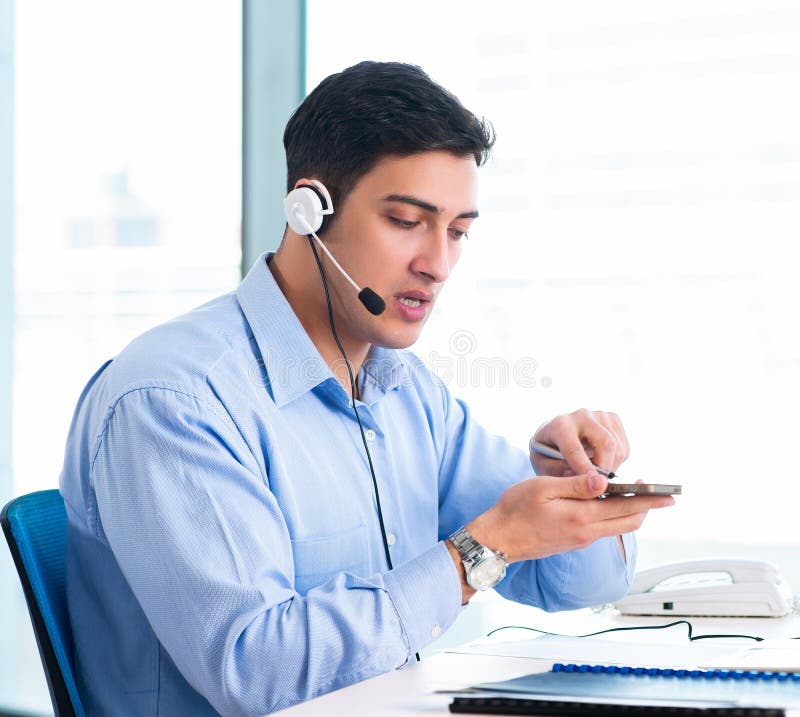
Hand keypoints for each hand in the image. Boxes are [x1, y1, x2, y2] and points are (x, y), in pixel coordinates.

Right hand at [467, 472, 672, 563]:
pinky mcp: (574, 542)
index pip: (626, 507)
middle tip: (661, 495)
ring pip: (618, 527)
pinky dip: (613, 515)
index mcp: (582, 517)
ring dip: (631, 512)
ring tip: (636, 494)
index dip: (649, 500)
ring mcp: (581, 540)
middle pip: (629, 522)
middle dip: (648, 509)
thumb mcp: (543, 489)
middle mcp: (586, 533)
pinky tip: (607, 502)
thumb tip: (605, 481)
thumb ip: (576, 485)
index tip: (668, 494)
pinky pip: (603, 529)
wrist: (498, 539)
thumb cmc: (515, 509)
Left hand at [531, 408, 628, 476]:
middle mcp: (581, 415)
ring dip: (611, 468)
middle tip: (599, 487)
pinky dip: (617, 462)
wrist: (553, 437)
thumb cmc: (546, 454)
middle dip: (605, 470)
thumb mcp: (544, 465)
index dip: (585, 468)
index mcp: (559, 425)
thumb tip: (584, 479)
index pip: (575, 448)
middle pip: (606, 444)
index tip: (594, 485)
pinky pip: (624, 448)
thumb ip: (560, 473)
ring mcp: (600, 415)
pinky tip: (601, 463)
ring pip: (618, 448)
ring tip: (595, 475)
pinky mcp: (613, 419)